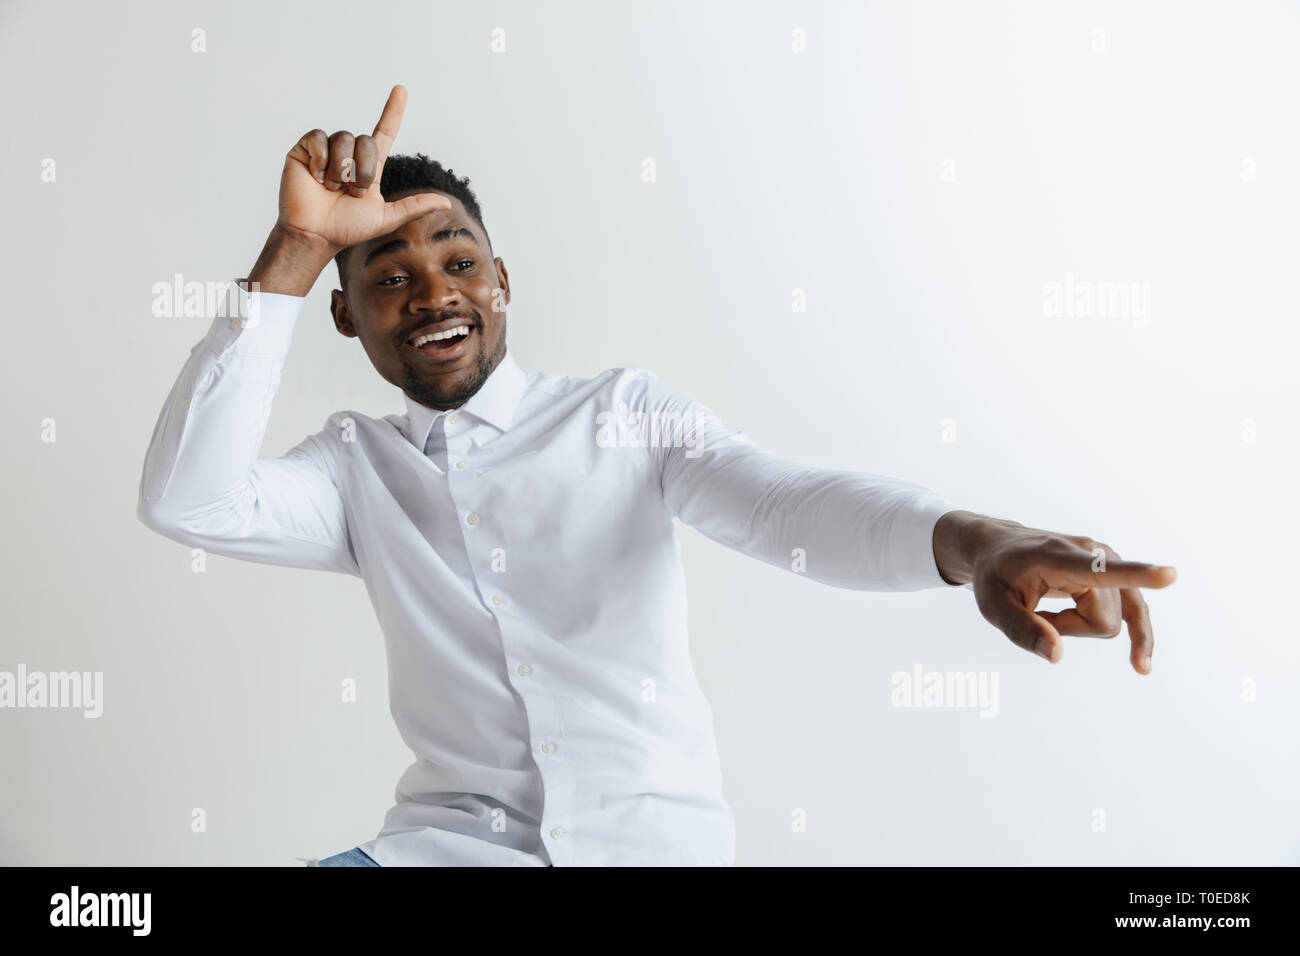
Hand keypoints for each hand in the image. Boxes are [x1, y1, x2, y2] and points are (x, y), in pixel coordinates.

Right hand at [276, 84, 449, 252]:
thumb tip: (447, 203)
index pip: (384, 132)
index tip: (401, 89)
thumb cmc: (348, 229)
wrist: (316, 235)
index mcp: (369, 167)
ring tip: (331, 188)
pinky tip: (314, 177)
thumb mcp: (387, 218)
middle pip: (365, 140)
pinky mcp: (304, 150)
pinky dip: (320, 160)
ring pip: (343, 138)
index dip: (393, 111)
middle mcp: (349, 155)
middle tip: (350, 193)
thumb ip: (415, 207)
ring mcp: (326, 151)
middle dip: (362, 170)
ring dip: (341, 168)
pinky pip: (318, 138)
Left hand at [934, 513, 1176, 673]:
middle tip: (1035, 611)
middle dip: (1070, 629)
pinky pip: (1132, 612)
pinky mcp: (1111, 571)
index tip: (1170, 575)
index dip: (1136, 574)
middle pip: (1104, 620)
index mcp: (1057, 557)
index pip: (1101, 569)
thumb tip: (1057, 656)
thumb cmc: (994, 576)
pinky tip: (1140, 664)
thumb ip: (1021, 629)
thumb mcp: (992, 606)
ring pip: (1115, 620)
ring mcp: (1106, 559)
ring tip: (1050, 613)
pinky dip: (1137, 636)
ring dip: (1080, 627)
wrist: (997, 547)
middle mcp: (1091, 552)